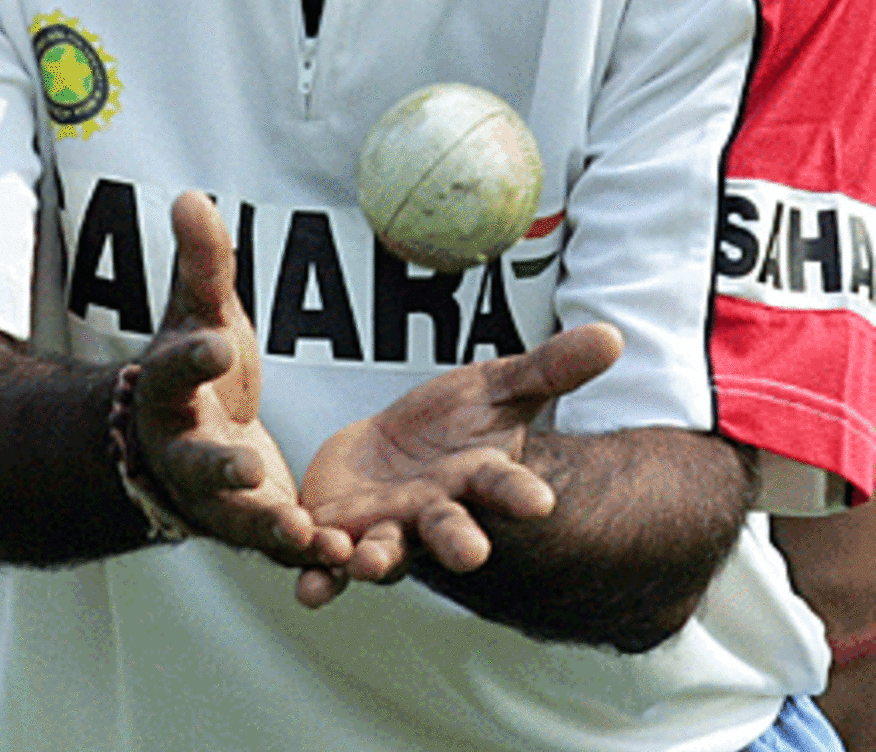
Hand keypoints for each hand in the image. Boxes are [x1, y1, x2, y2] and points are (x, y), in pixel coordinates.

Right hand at [132, 191, 353, 570]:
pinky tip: (342, 556)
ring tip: (305, 534)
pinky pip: (278, 547)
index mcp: (166, 392)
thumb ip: (202, 262)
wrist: (175, 442)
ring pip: (239, 520)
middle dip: (222, 468)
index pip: (175, 371)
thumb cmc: (196, 366)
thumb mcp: (200, 312)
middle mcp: (184, 454)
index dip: (194, 358)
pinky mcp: (255, 528)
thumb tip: (189, 194)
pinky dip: (306, 556)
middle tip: (247, 468)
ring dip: (270, 527)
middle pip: (199, 464)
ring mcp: (217, 501)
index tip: (219, 344)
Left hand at [295, 321, 622, 606]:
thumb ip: (549, 369)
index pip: (506, 487)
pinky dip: (315, 569)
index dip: (521, 494)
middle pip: (450, 531)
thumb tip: (613, 335)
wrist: (390, 454)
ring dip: (375, 559)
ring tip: (364, 560)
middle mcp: (435, 514)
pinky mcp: (340, 533)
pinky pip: (324, 559)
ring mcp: (388, 529)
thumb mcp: (497, 386)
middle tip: (469, 554)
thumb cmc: (452, 424)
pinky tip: (305, 584)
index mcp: (476, 480)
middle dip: (457, 542)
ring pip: (385, 551)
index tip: (540, 502)